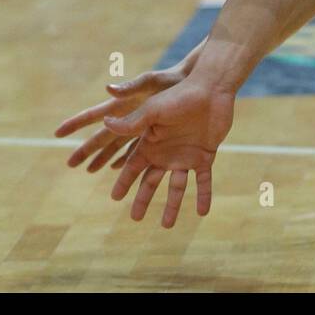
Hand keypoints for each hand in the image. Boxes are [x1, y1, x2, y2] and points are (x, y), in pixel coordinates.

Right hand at [53, 51, 200, 172]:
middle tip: (71, 164)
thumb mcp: (152, 82)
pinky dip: (134, 166)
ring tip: (94, 173)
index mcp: (127, 107)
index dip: (76, 124)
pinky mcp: (161, 141)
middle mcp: (134, 122)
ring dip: (110, 165)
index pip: (95, 117)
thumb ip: (131, 86)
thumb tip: (107, 89)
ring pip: (123, 153)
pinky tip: (125, 172)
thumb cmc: (175, 81)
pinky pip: (144, 157)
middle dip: (88, 152)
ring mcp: (148, 133)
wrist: (203, 88)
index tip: (56, 133)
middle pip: (105, 140)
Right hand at [105, 73, 235, 227]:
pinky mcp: (205, 155)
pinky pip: (204, 181)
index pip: (133, 166)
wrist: (211, 89)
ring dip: (173, 205)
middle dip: (143, 199)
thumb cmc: (179, 94)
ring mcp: (186, 155)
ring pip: (177, 186)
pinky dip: (204, 196)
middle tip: (135, 218)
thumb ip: (132, 121)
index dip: (124, 182)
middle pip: (152, 181)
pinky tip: (202, 212)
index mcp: (150, 141)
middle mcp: (166, 151)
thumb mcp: (153, 109)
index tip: (114, 197)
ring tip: (167, 225)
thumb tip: (104, 121)